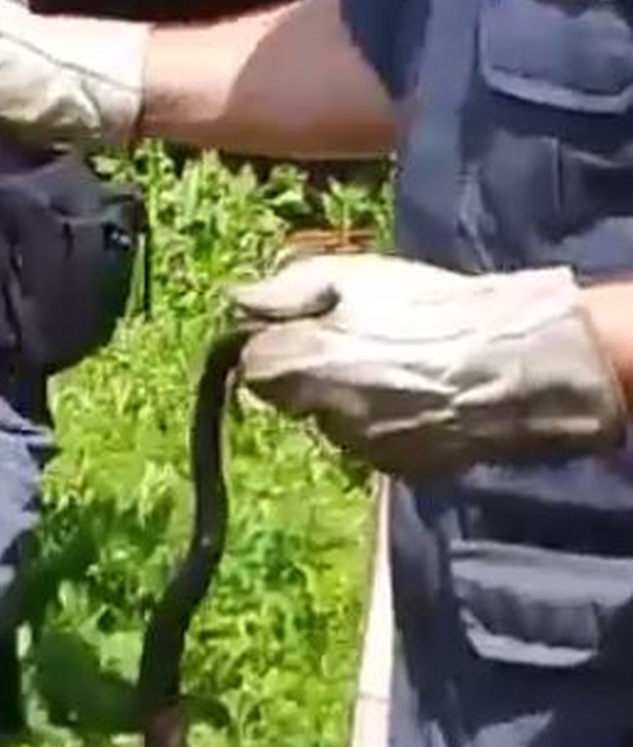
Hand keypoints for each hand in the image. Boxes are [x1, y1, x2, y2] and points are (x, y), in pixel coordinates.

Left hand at [231, 253, 626, 476]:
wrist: (509, 367)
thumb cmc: (431, 309)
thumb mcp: (352, 276)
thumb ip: (285, 291)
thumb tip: (236, 302)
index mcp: (300, 368)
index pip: (251, 368)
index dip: (277, 343)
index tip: (308, 324)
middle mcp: (317, 418)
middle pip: (292, 399)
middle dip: (313, 374)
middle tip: (362, 342)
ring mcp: (356, 450)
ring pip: (335, 422)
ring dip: (350, 401)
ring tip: (401, 369)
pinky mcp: (392, 470)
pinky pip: (372, 444)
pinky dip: (384, 424)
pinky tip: (420, 397)